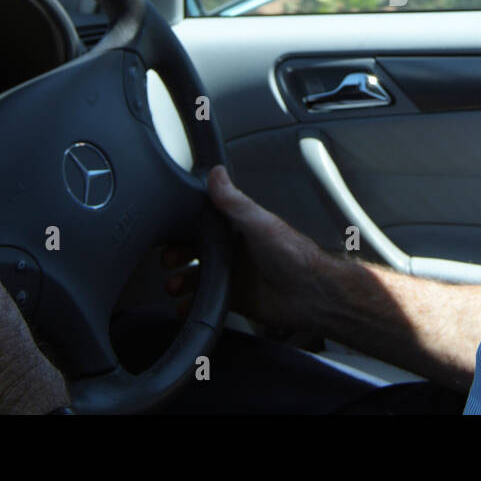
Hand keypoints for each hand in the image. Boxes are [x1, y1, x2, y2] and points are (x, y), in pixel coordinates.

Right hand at [164, 165, 327, 332]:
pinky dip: (193, 304)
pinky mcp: (236, 298)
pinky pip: (207, 301)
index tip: (168, 231)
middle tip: (168, 260)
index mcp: (239, 228)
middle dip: (176, 256)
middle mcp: (234, 250)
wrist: (312, 293)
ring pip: (197, 276)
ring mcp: (234, 275)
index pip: (203, 222)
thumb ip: (235, 201)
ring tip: (173, 286)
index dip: (183, 227)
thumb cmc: (295, 255)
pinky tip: (185, 306)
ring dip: (181, 281)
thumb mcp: (260, 223)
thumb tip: (217, 173)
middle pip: (195, 250)